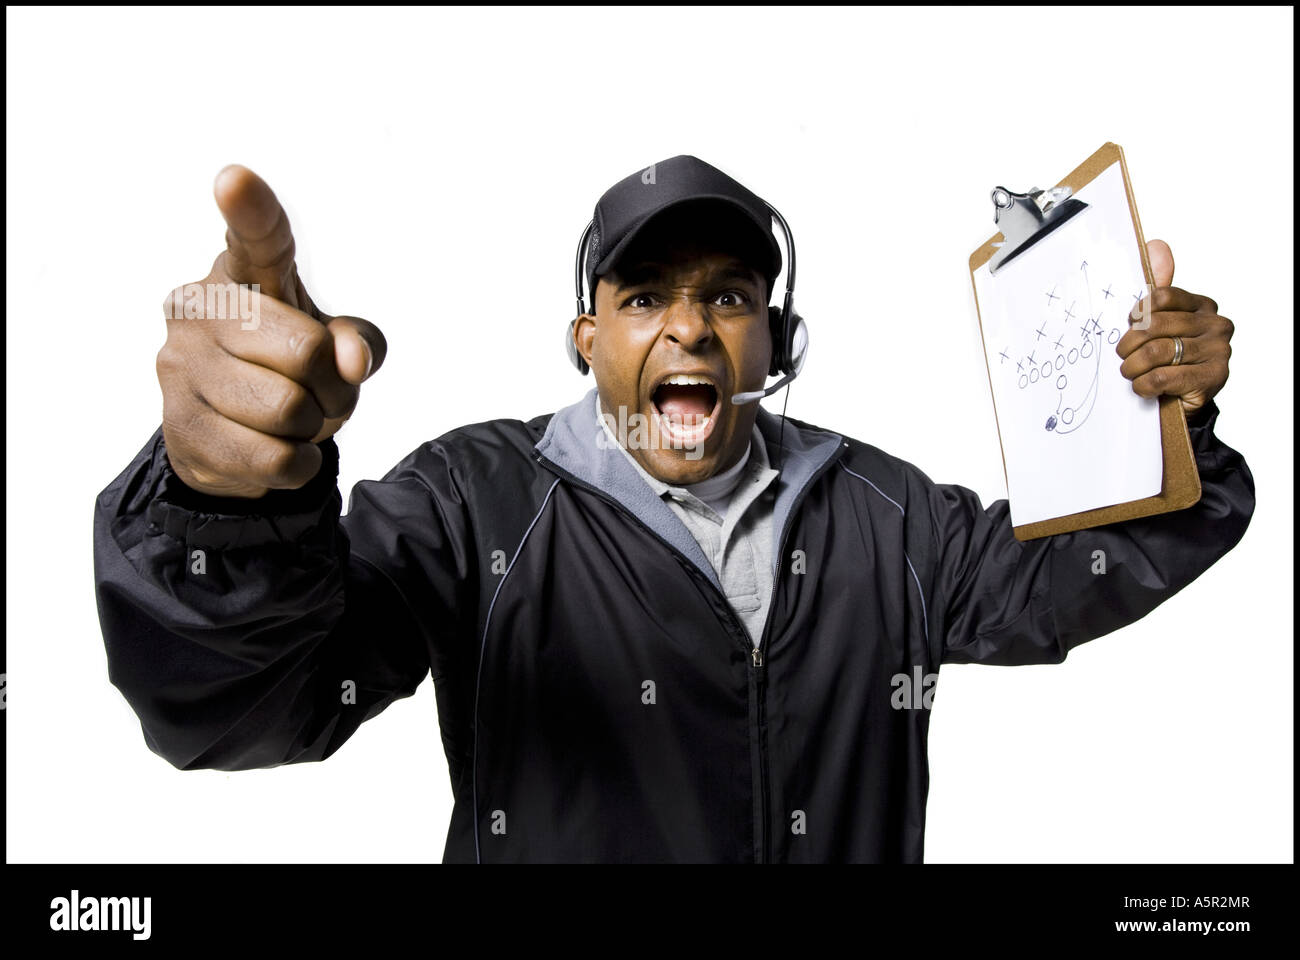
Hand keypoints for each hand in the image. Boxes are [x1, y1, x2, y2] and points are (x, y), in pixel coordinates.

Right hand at [156, 165, 385, 497]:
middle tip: (318, 392)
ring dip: (314, 428)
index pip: (256, 237)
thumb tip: (352, 361)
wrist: (232, 435)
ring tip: (293, 419)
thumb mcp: (338, 346)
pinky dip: (298, 464)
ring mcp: (181, 366)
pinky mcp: (180, 428)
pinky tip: (279, 450)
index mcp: (244, 272)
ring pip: (290, 410)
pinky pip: (274, 459)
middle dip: (333, 387)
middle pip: (307, 353)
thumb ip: (358, 341)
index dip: (251, 209)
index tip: (235, 179)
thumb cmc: (289, 367)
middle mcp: (201, 308)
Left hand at [1116, 239, 1232, 417]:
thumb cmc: (1167, 359)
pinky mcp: (1213, 377)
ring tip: (1129, 372)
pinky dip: (1144, 384)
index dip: (1137, 314)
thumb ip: (1155, 291)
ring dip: (1133, 366)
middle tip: (1122, 354)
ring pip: (1157, 352)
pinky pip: (1163, 376)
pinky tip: (1142, 387)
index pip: (1161, 297)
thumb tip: (1156, 245)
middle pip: (1156, 326)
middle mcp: (1216, 324)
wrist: (1182, 400)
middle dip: (1129, 344)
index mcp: (1202, 305)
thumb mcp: (1158, 325)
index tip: (1128, 325)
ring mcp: (1218, 351)